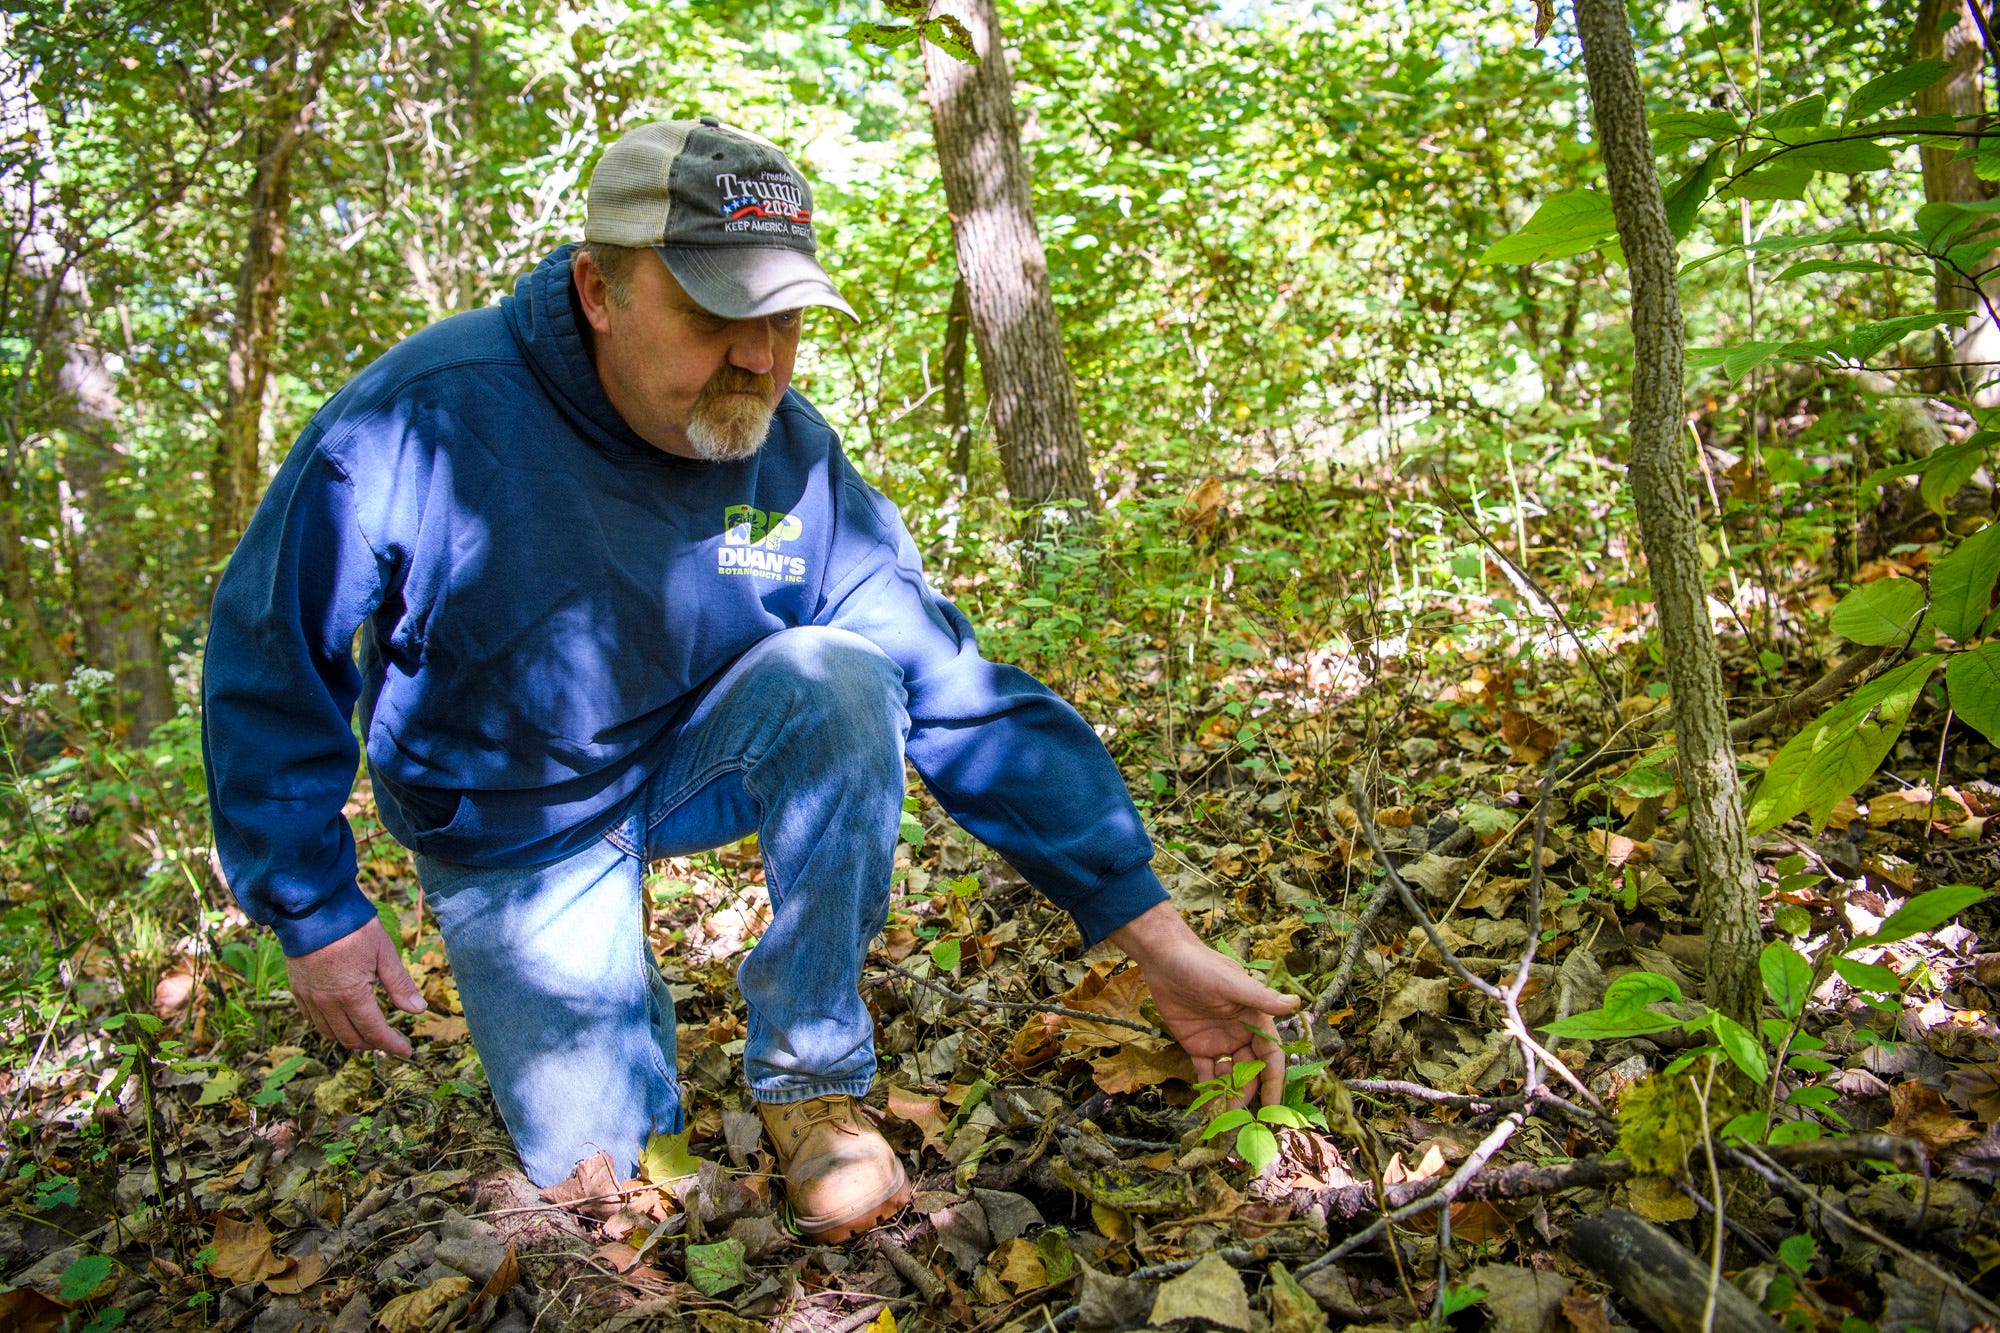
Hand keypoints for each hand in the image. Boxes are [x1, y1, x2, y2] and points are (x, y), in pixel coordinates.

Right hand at [286, 918, 426, 1057]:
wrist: (313, 909)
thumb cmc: (352, 926)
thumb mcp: (384, 952)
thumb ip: (400, 985)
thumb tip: (418, 1010)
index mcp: (352, 995)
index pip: (374, 1032)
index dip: (392, 1044)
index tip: (406, 1051)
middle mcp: (327, 1002)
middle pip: (351, 1038)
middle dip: (373, 1044)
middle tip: (391, 1041)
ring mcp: (309, 998)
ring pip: (330, 1034)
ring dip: (351, 1038)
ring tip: (370, 1032)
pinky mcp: (298, 990)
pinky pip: (314, 1020)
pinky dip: (331, 1027)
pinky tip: (344, 1019)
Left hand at [1109, 902, 1298, 1109]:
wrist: (1165, 960)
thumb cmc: (1202, 966)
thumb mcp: (1231, 982)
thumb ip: (1260, 998)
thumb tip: (1295, 1003)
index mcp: (1255, 1019)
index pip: (1270, 1056)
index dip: (1274, 1081)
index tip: (1274, 1107)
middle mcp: (1241, 1033)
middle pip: (1252, 1071)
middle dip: (1251, 1095)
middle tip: (1244, 1121)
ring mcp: (1220, 1041)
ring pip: (1231, 1076)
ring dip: (1230, 1096)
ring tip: (1226, 1119)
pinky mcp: (1198, 1046)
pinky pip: (1207, 1073)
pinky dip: (1209, 1090)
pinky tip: (1209, 1107)